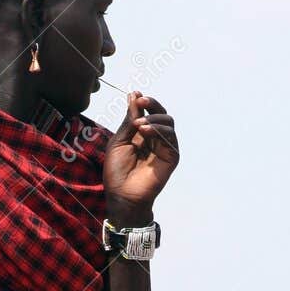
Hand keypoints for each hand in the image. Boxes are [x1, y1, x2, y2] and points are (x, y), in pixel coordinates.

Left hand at [103, 92, 179, 222]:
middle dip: (152, 105)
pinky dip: (159, 130)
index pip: (148, 112)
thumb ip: (129, 120)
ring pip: (168, 122)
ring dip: (154, 118)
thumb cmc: (117, 171)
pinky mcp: (171, 156)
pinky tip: (146, 131)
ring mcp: (164, 147)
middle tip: (141, 102)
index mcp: (141, 134)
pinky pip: (170, 137)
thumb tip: (134, 96)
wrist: (123, 195)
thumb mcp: (119, 141)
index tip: (136, 95)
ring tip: (140, 126)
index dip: (144, 102)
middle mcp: (155, 138)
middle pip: (161, 113)